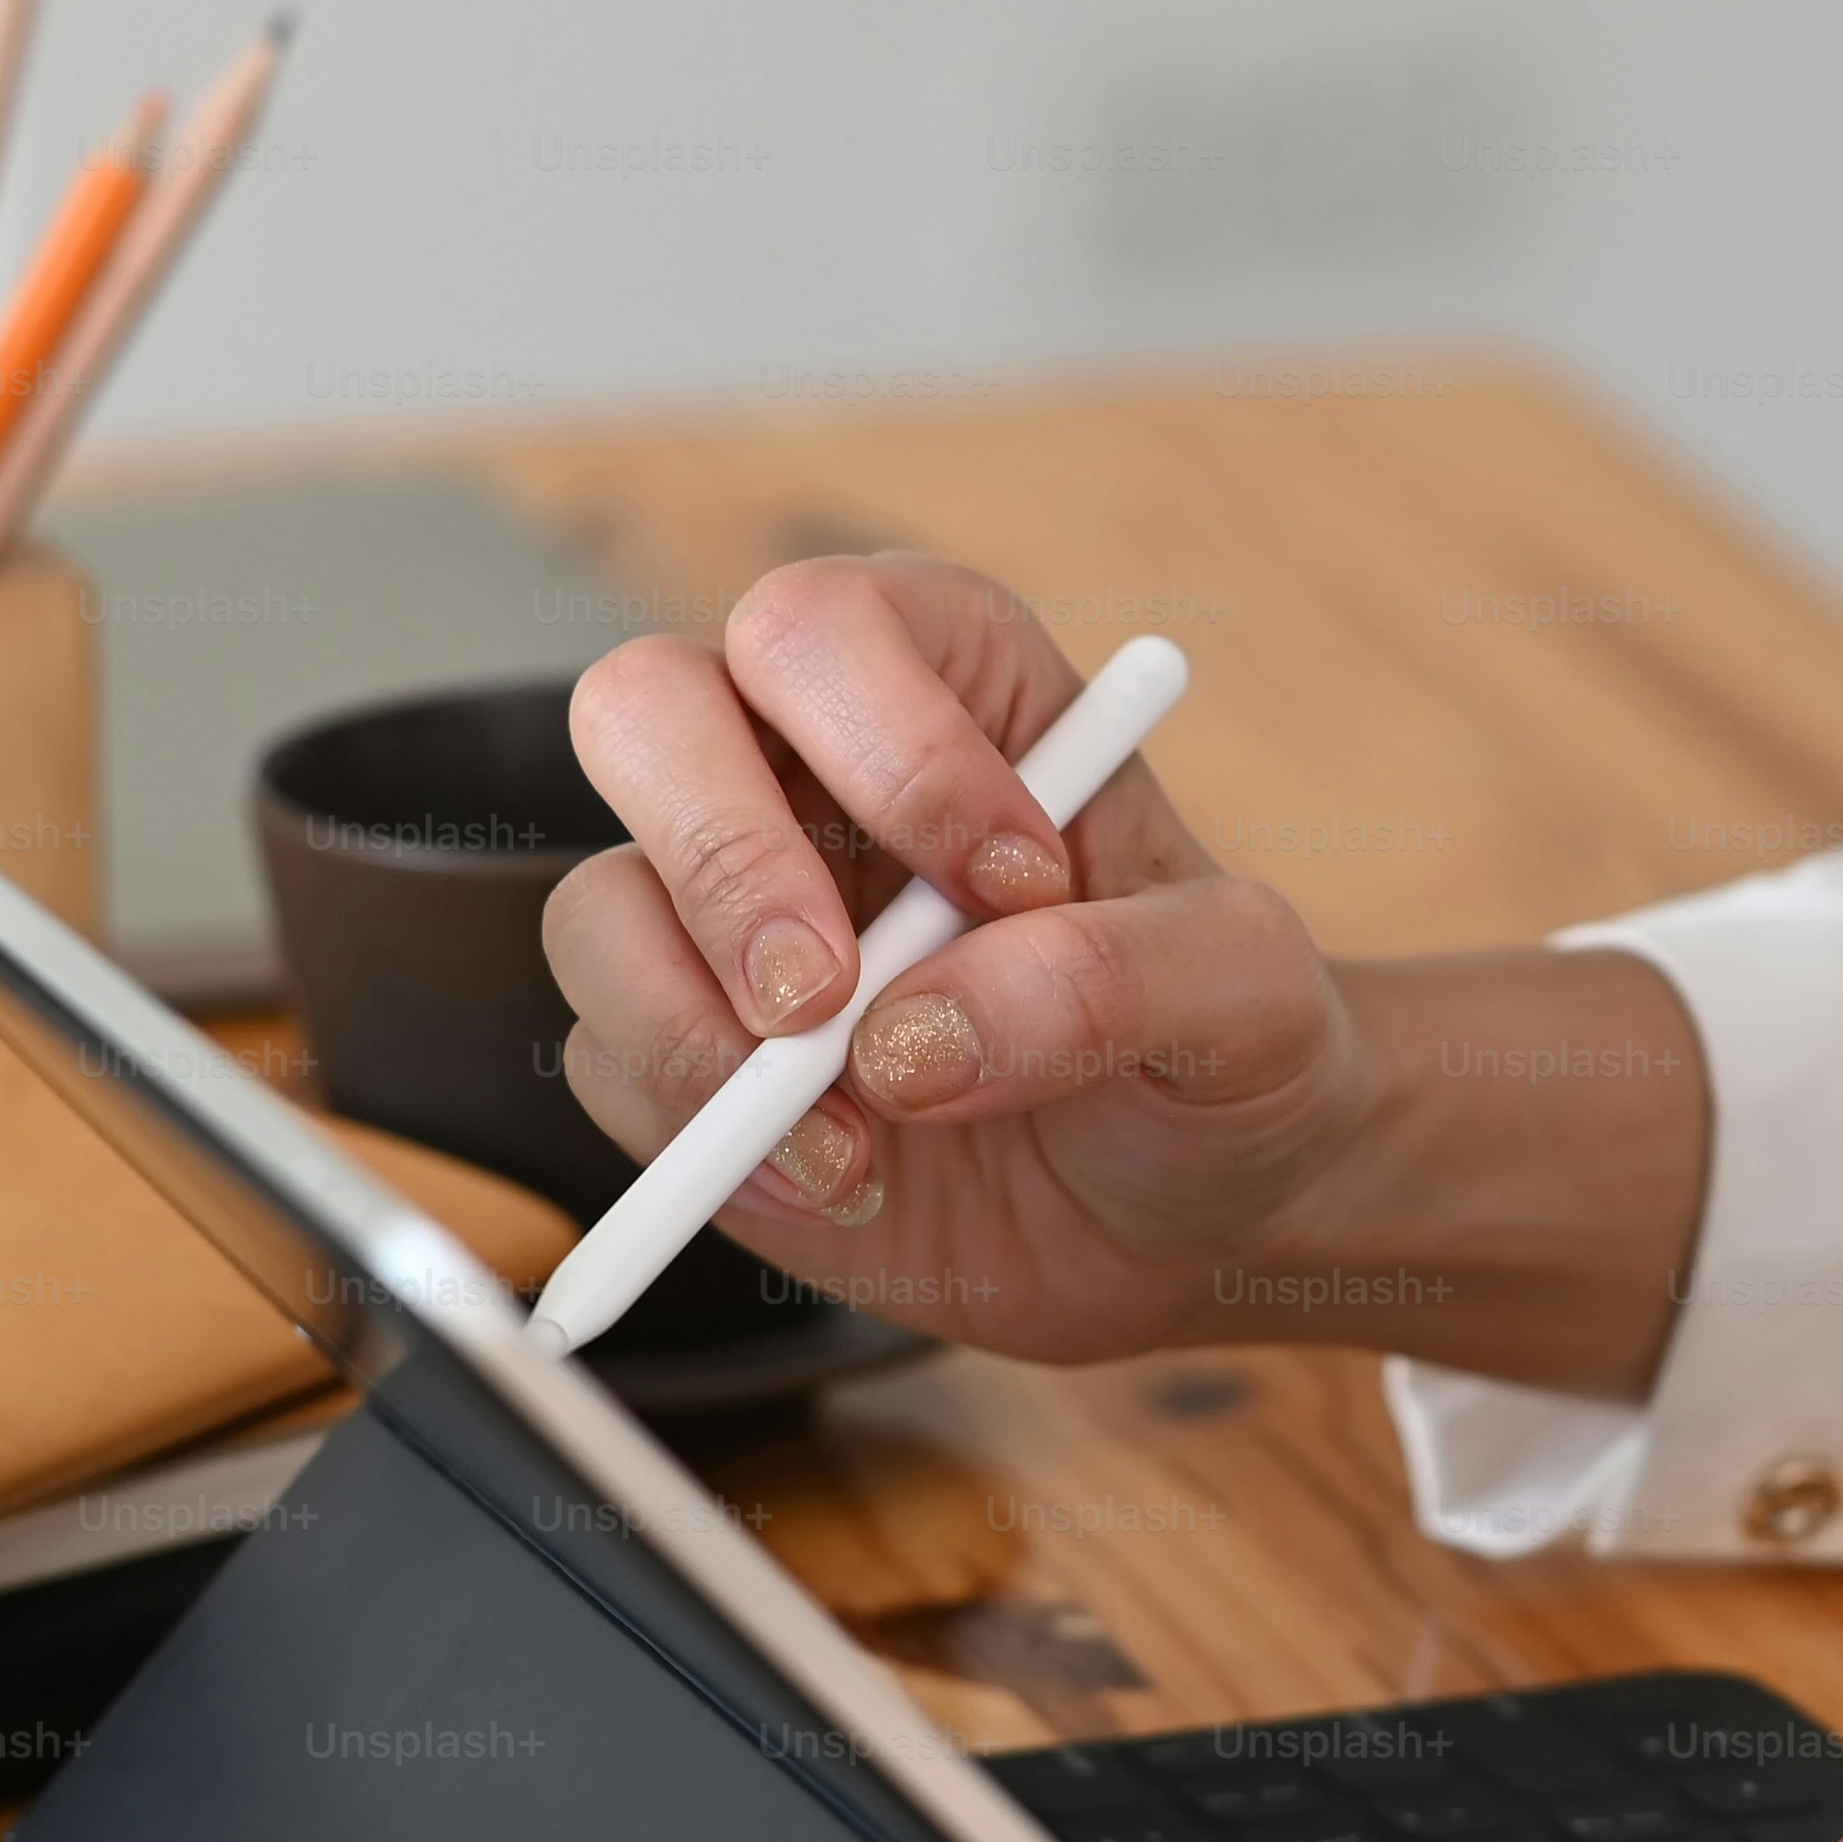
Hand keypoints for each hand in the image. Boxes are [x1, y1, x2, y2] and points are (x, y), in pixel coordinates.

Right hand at [545, 552, 1372, 1360]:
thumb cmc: (1221, 1051)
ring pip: (597, 911)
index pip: (826, 630)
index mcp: (945, 680)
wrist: (1193, 1210)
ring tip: (863, 1140)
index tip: (1017, 888)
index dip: (895, 750)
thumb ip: (1118, 977)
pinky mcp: (685, 1054)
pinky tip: (849, 1181)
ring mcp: (725, 914)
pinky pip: (611, 1068)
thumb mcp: (1245, 993)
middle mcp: (803, 768)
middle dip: (725, 862)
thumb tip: (911, 1036)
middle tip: (825, 1001)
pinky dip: (704, 1143)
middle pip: (642, 710)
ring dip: (704, 1037)